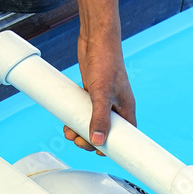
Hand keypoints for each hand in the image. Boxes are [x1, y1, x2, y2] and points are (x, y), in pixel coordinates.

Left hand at [63, 31, 136, 154]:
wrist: (96, 40)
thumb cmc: (105, 63)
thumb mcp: (101, 93)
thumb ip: (99, 118)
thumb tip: (98, 141)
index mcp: (126, 108)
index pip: (124, 135)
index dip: (112, 146)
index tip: (98, 153)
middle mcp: (116, 105)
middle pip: (106, 131)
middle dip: (90, 139)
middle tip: (76, 140)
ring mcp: (103, 99)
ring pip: (93, 121)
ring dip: (80, 129)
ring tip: (67, 132)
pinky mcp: (92, 91)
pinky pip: (85, 110)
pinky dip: (76, 116)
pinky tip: (66, 120)